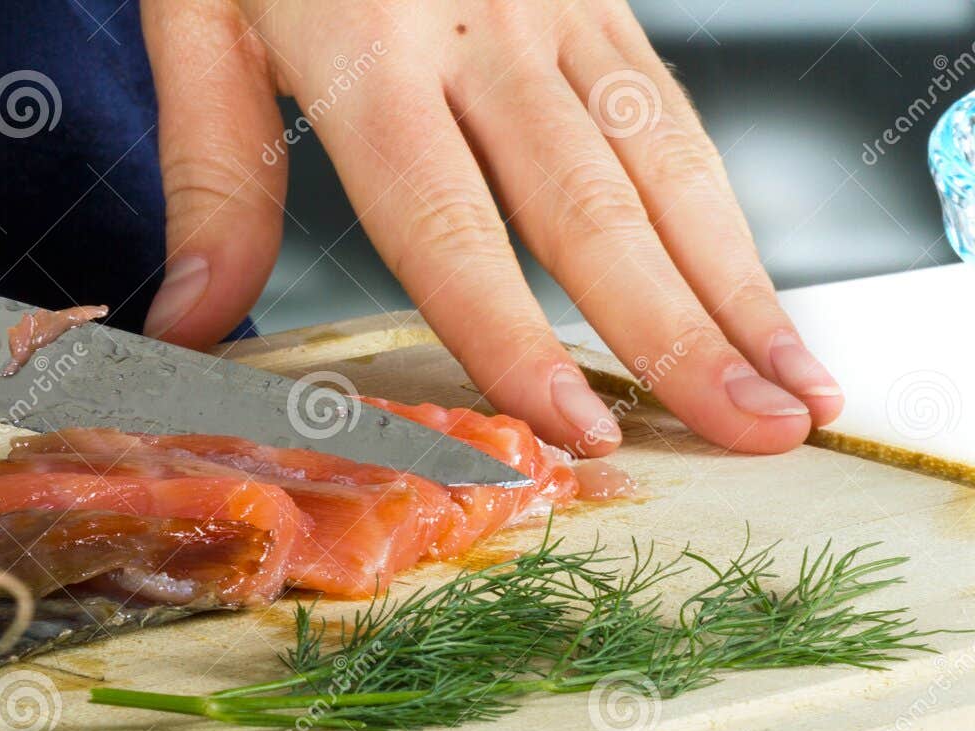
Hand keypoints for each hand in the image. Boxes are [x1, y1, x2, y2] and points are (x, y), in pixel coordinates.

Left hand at [140, 0, 841, 455]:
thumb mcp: (198, 22)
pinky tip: (750, 280)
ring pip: (666, 156)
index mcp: (367, 49)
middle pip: (593, 204)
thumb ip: (213, 177)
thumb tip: (196, 324)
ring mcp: (555, 4)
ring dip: (737, 280)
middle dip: (680, 332)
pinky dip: (721, 205)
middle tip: (754, 431)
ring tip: (791, 379)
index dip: (515, 336)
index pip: (449, 225)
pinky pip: (670, 106)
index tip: (576, 426)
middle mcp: (481, 27)